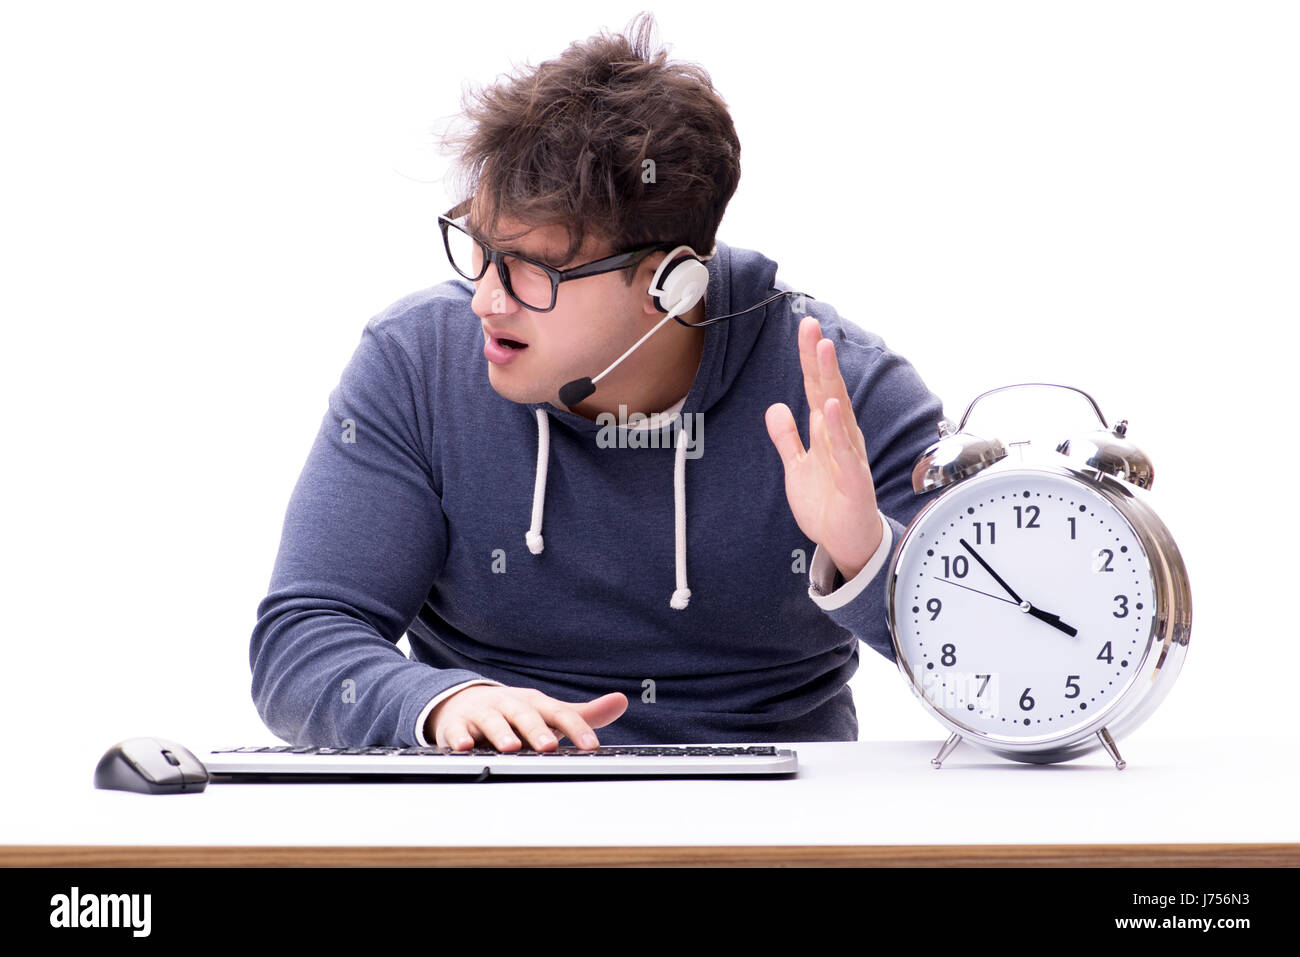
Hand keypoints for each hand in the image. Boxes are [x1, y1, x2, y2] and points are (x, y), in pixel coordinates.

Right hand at [426, 685, 627, 751]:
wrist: (465, 703)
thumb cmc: (515, 714)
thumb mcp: (548, 712)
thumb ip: (582, 714)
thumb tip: (621, 701)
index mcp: (536, 704)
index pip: (560, 714)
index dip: (576, 728)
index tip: (591, 746)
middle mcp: (511, 705)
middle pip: (525, 715)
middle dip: (537, 730)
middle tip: (549, 746)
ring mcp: (483, 713)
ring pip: (492, 721)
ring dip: (500, 733)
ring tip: (510, 748)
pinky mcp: (457, 725)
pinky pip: (457, 731)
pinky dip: (459, 738)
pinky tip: (464, 748)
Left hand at [765, 316, 882, 580]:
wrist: (847, 542)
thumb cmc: (828, 503)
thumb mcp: (798, 467)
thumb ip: (788, 438)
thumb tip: (775, 408)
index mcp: (827, 432)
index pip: (816, 389)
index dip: (810, 360)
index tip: (805, 329)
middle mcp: (841, 438)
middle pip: (829, 391)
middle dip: (819, 359)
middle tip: (812, 326)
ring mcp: (849, 457)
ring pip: (839, 412)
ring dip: (831, 381)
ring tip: (823, 351)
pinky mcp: (853, 480)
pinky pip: (844, 452)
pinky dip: (837, 430)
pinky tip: (829, 408)